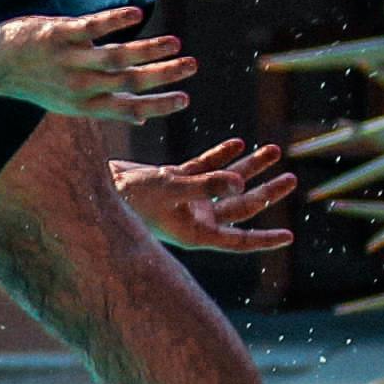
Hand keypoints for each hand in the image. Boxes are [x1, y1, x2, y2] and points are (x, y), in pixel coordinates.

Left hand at [0, 4, 194, 126]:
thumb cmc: (36, 82)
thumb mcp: (69, 103)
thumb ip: (106, 107)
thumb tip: (141, 118)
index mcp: (84, 105)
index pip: (128, 108)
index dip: (158, 105)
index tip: (185, 99)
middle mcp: (79, 86)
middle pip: (129, 82)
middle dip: (164, 75)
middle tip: (192, 66)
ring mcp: (68, 60)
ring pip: (115, 57)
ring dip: (148, 49)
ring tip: (175, 43)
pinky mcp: (57, 35)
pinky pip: (90, 28)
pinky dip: (114, 21)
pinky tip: (137, 14)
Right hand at [109, 136, 298, 255]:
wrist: (92, 187)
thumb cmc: (127, 196)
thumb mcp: (170, 188)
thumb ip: (207, 184)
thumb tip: (243, 183)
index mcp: (195, 232)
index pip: (237, 240)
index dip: (264, 239)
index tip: (289, 236)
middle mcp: (193, 219)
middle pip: (240, 208)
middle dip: (266, 192)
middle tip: (292, 179)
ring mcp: (184, 200)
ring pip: (226, 184)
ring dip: (249, 168)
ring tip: (274, 151)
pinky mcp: (172, 181)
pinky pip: (204, 168)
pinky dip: (220, 156)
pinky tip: (238, 143)